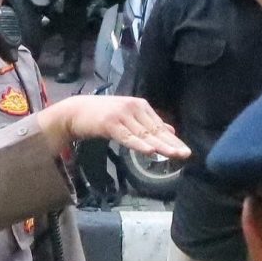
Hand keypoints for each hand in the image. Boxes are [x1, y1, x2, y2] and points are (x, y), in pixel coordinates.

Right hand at [37, 95, 189, 158]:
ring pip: (144, 134)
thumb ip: (148, 123)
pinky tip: (150, 151)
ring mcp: (122, 115)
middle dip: (171, 144)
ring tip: (174, 154)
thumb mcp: (128, 117)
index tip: (185, 151)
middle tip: (185, 154)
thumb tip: (169, 130)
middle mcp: (134, 108)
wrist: (76, 111)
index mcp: (141, 106)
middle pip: (155, 130)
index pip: (160, 126)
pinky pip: (127, 137)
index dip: (173, 140)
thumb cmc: (102, 115)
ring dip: (160, 146)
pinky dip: (139, 144)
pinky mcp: (110, 123)